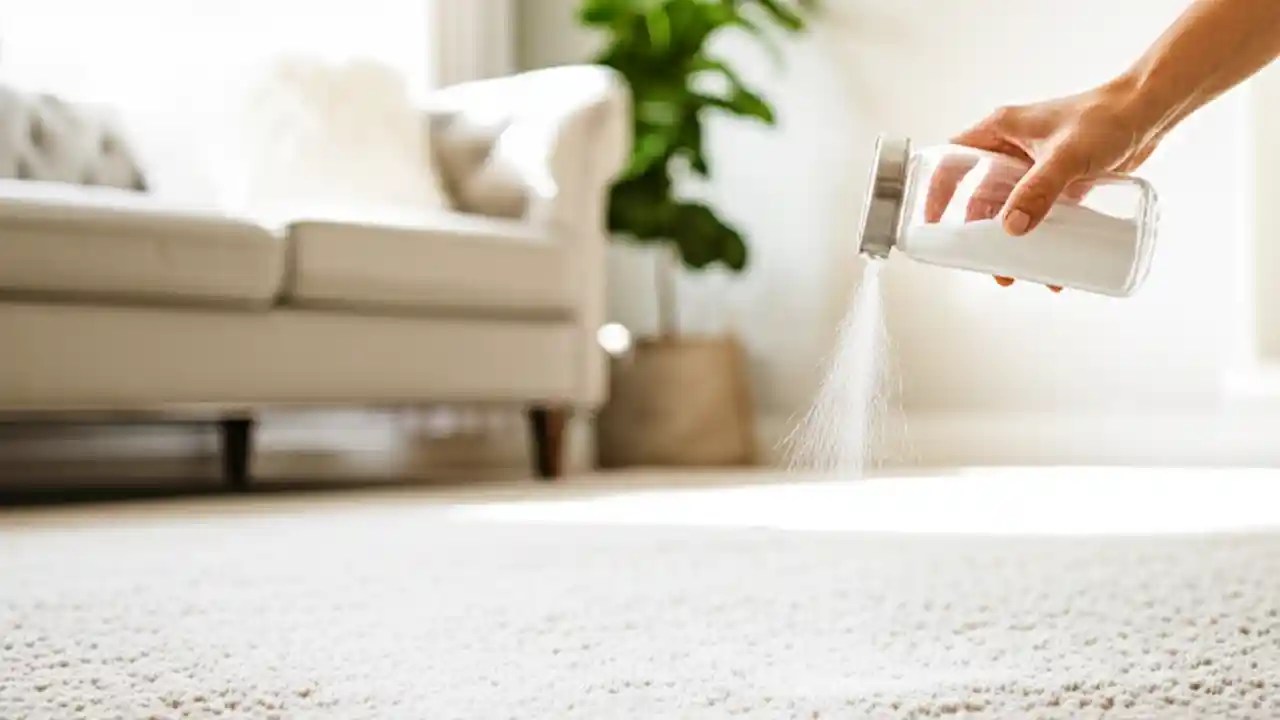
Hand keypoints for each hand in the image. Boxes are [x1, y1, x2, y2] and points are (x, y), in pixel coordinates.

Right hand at [927, 79, 1159, 287]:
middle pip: (980, 195)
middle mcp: (1013, 149)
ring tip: (1016, 272)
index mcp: (1000, 131)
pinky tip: (1053, 264)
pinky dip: (1042, 238)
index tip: (933, 224)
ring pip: (1011, 208)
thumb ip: (1037, 191)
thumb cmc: (1106, 117)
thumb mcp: (1064, 156)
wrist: (1151, 111)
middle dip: (979, 231)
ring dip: (1010, 241)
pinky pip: (1042, 214)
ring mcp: (1036, 167)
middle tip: (983, 261)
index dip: (937, 192)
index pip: (953, 161)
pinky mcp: (1062, 181)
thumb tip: (1011, 228)